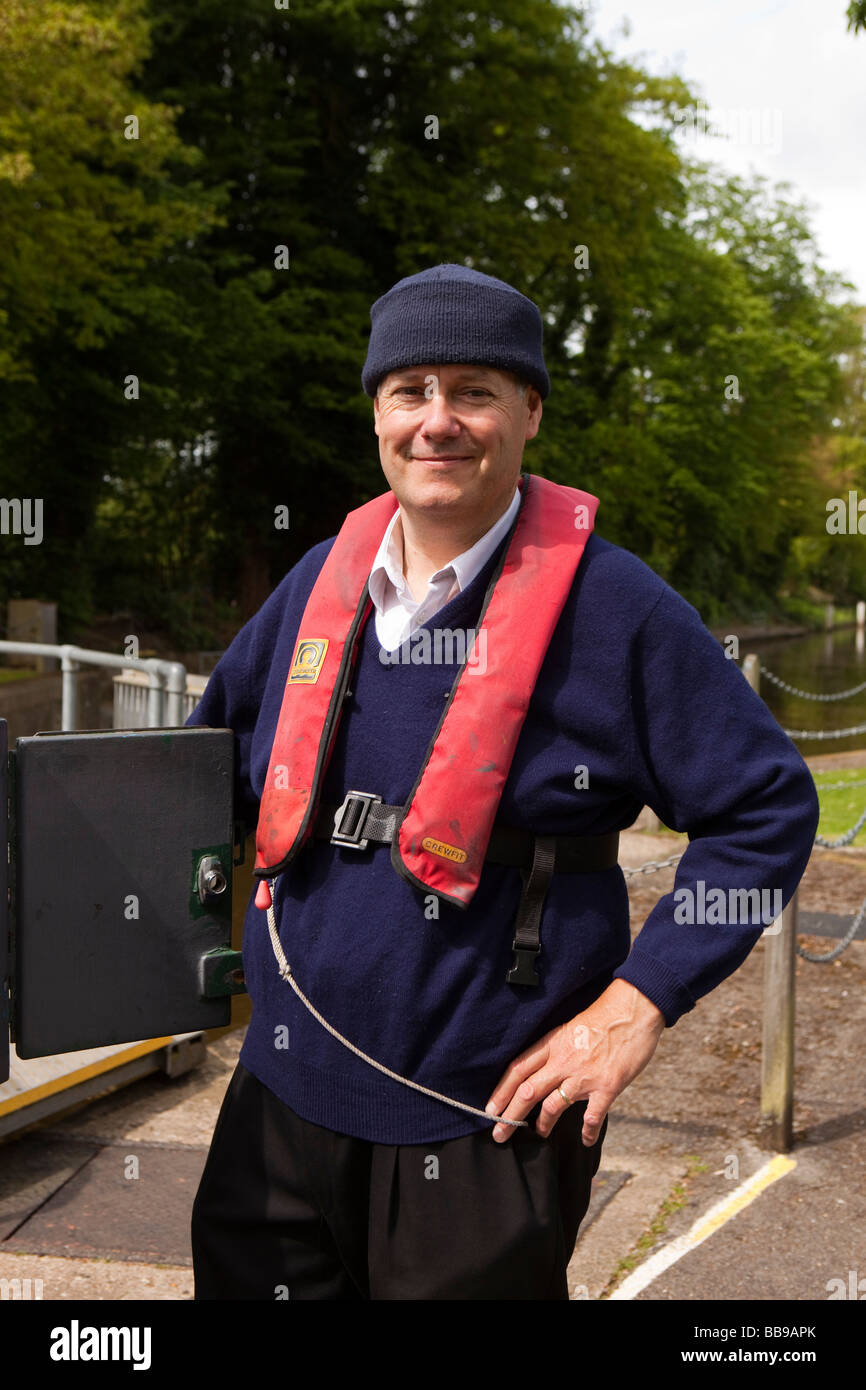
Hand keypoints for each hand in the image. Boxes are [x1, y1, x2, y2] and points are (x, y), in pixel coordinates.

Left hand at [485, 979, 665, 1144]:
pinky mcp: (607, 1086)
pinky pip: (591, 1117)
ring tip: (540, 1133)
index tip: (490, 1109)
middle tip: (499, 1134)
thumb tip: (543, 1069)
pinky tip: (585, 1140)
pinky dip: (587, 1132)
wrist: (633, 1009)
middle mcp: (563, 1061)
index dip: (501, 1091)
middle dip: (510, 1116)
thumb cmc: (604, 1017)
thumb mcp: (570, 1028)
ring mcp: (584, 1075)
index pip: (518, 1069)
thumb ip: (557, 1050)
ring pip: (553, 1106)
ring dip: (543, 1124)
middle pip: (528, 1091)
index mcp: (552, 1044)